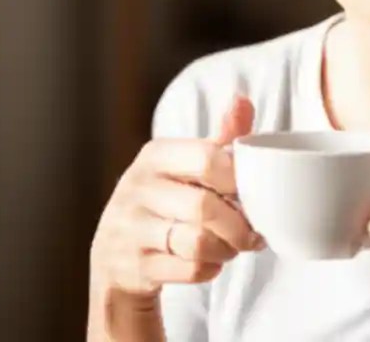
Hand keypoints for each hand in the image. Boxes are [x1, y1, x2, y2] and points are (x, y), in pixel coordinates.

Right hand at [90, 96, 264, 301]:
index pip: (206, 159)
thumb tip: (242, 99)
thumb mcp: (187, 163)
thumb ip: (221, 136)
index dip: (238, 180)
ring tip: (233, 245)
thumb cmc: (167, 199)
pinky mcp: (134, 266)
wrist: (116, 255)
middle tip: (253, 232)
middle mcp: (137, 189)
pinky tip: (211, 261)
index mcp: (155, 156)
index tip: (250, 193)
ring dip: (227, 249)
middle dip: (239, 225)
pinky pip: (189, 270)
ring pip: (198, 243)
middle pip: (205, 208)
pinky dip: (210, 269)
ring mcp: (131, 229)